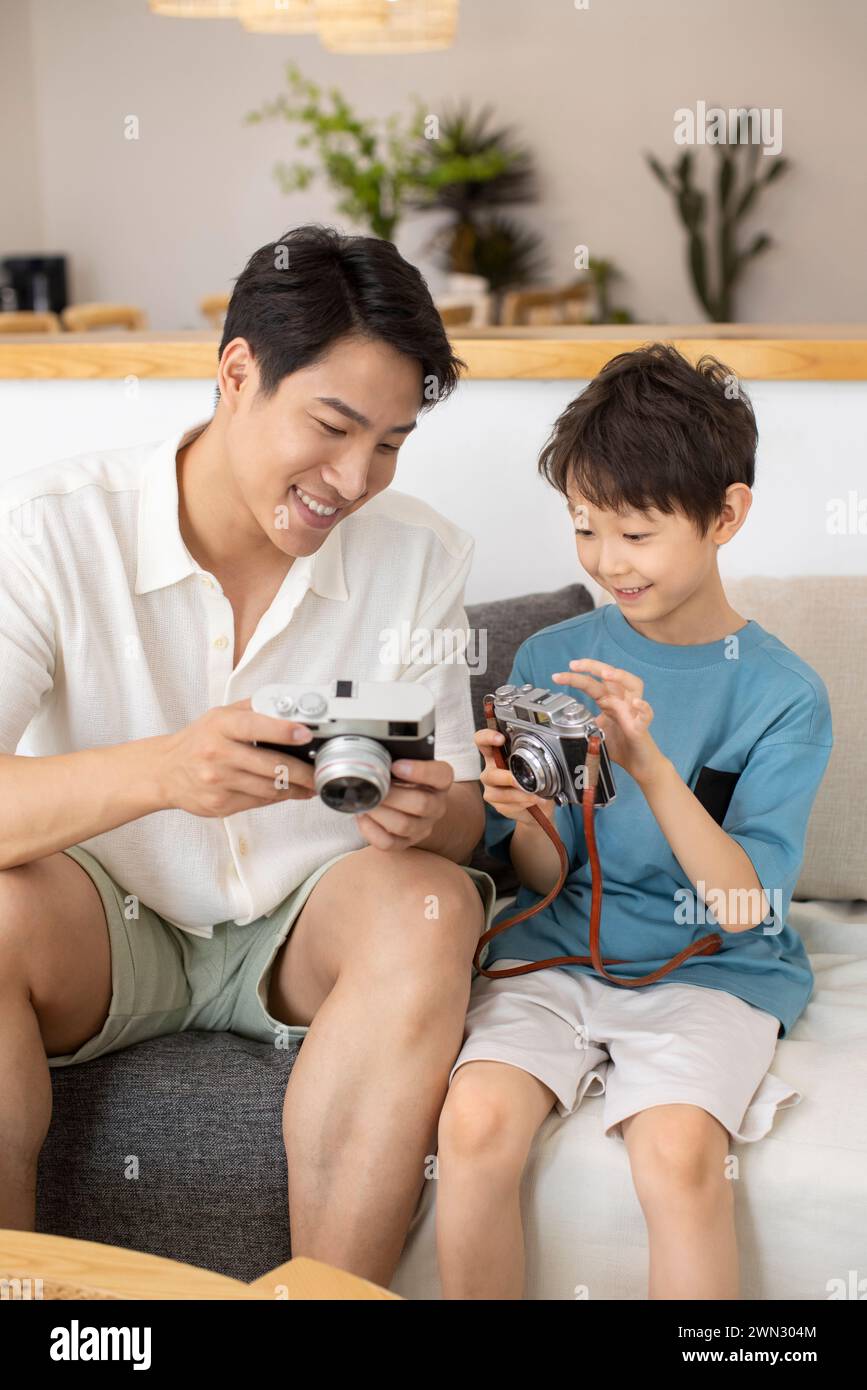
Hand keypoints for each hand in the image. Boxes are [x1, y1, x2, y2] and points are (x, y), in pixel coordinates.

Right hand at [157, 697, 316, 816]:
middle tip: (319, 772)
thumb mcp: (219, 716)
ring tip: (309, 786)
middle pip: (270, 765)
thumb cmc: (198, 741)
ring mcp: (218, 781)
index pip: (255, 726)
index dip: (283, 730)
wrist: (164, 772)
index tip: (305, 733)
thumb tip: (290, 707)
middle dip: (303, 772)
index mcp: (220, 726)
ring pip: (269, 788)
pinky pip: (258, 802)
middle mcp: (217, 753)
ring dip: (295, 789)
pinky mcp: (219, 804)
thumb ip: (253, 709)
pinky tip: (286, 793)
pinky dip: (276, 797)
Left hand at [355, 756, 454, 850]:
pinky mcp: (406, 842)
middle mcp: (437, 806)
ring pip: (404, 825)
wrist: (413, 802)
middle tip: (373, 785)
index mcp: (440, 782)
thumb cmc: (406, 778)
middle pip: (422, 804)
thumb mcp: (408, 763)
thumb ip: (397, 756)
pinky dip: (371, 829)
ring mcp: (422, 827)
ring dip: (380, 812)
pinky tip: (363, 815)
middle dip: (392, 795)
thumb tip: (374, 753)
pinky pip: (389, 843)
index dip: (420, 771)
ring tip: (365, 800)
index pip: (441, 776)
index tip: (395, 765)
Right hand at [475, 727, 557, 827]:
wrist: (536, 806)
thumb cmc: (533, 781)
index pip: (482, 742)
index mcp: (497, 755)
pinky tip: (531, 802)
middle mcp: (490, 771)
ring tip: (534, 796)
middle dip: (508, 778)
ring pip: (499, 794)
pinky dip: (521, 804)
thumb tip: (542, 763)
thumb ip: (534, 761)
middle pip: (490, 774)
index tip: (500, 739)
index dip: (487, 738)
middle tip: (521, 781)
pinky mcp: (495, 804)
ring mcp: (491, 789)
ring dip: (520, 795)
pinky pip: (506, 805)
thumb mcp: (535, 766)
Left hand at [551, 659, 663, 784]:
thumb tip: (563, 724)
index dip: (577, 676)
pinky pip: (646, 715)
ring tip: (606, 674)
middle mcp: (621, 702)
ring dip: (620, 677)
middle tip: (574, 665)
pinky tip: (636, 703)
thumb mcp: (594, 732)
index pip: (592, 683)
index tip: (558, 676)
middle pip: (612, 675)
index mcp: (609, 702)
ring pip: (634, 686)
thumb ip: (582, 724)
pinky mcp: (641, 728)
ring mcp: (632, 712)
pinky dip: (643, 707)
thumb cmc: (620, 746)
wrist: (638, 764)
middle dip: (593, 667)